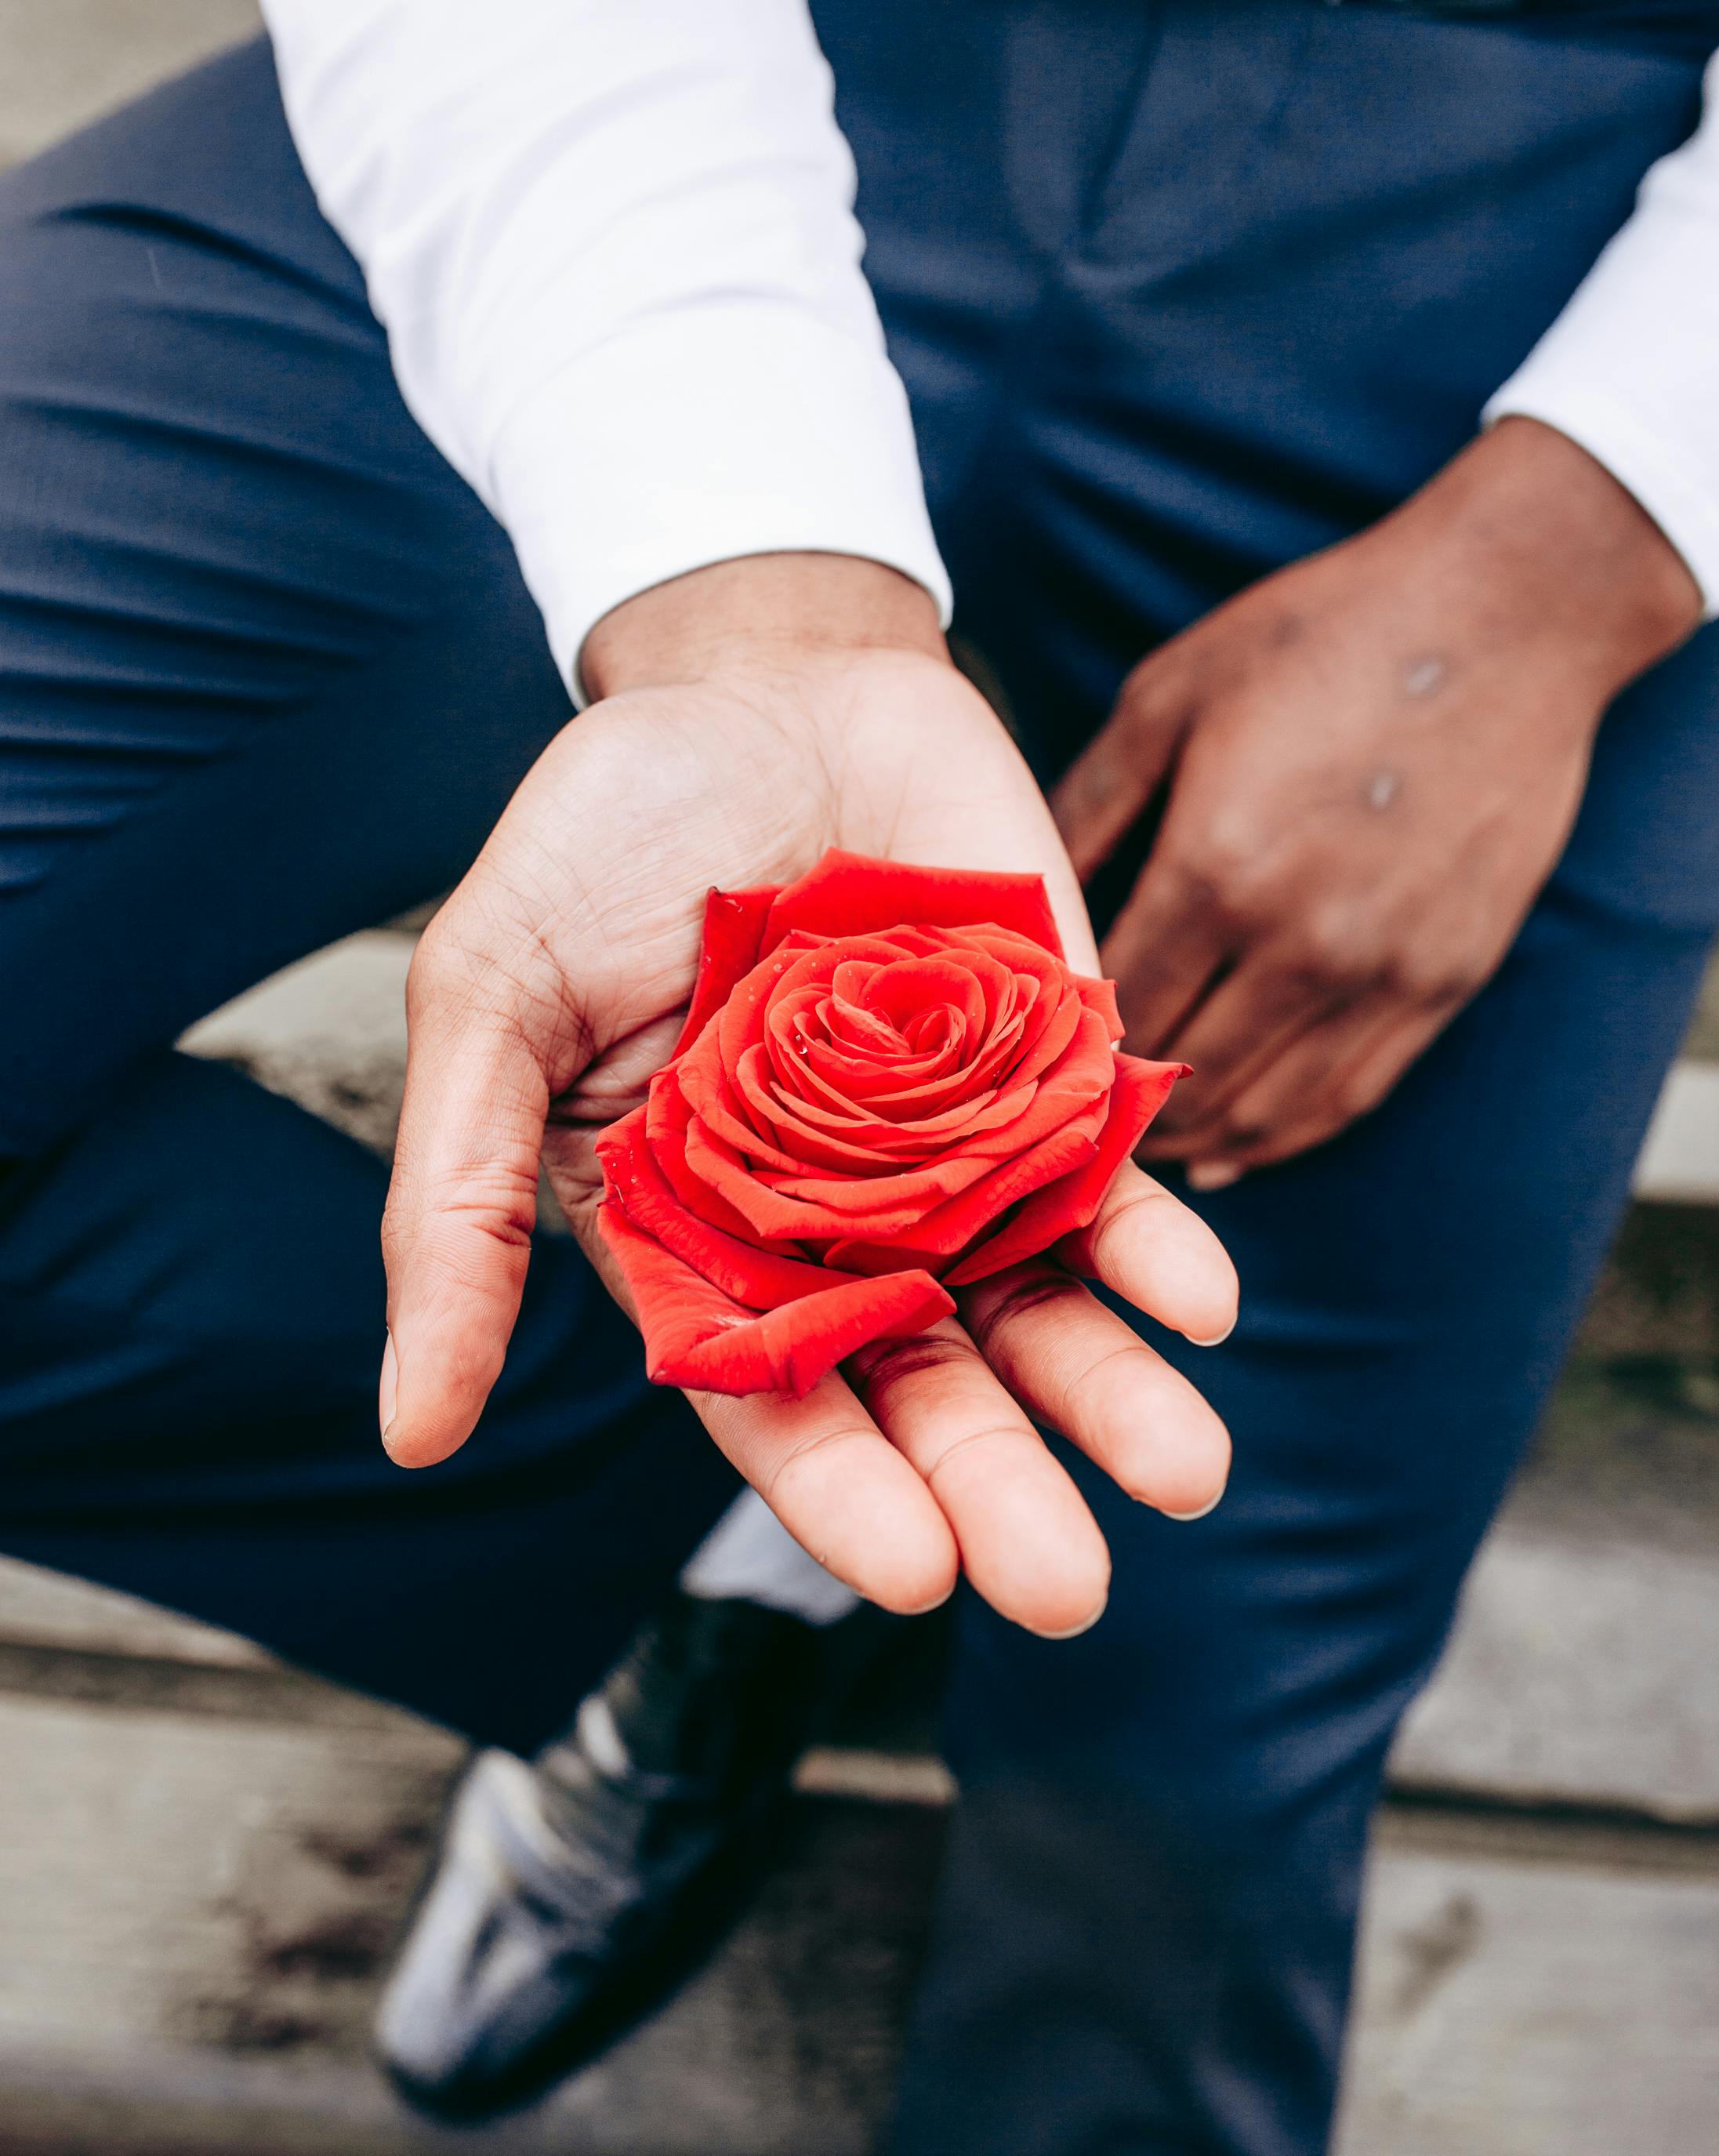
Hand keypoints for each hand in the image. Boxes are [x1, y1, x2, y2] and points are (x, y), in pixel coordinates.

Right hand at [379, 556, 1236, 1638]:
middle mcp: (832, 1220)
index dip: (838, 1486)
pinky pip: (1111, 1178)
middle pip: (920, 1378)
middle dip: (994, 1481)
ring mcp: (956, 1150)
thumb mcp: (490, 997)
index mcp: (693, 1231)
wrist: (765, 676)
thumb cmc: (603, 829)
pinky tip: (1202, 1300)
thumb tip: (411, 1429)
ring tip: (1183, 1471)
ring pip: (1036, 1303)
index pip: (766, 1393)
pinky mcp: (1054, 1071)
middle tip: (1064, 1589)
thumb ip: (461, 1206)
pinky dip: (1157, 1238)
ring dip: (1107, 1393)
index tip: (916, 1572)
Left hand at [1053, 418, 1701, 1185]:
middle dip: (1115, 1103)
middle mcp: (1301, 938)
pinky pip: (1347, 1097)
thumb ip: (1086, 805)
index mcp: (1217, 864)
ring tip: (1137, 1145)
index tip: (1023, 1055)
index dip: (1060, 1042)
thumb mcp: (1171, 693)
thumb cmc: (1324, 634)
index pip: (1112, 1003)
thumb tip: (1015, 894)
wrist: (1512, 612)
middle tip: (1063, 1115)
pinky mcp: (1445, 982)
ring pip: (1262, 1110)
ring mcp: (1382, 970)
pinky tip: (1233, 1145)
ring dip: (1192, 1139)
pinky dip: (1280, 1135)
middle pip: (1181, 1072)